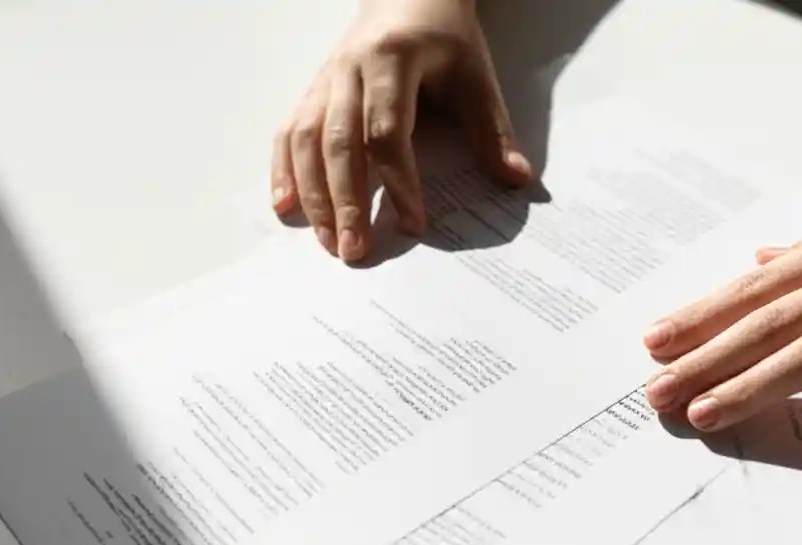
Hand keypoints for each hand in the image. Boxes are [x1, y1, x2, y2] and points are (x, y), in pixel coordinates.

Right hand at [270, 0, 531, 262]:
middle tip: (355, 251)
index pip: (387, 132)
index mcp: (392, 61)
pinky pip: (289, 132)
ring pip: (306, 140)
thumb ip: (492, 129)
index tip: (413, 223)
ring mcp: (326, 80)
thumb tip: (517, 178)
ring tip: (328, 242)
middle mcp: (350, 71)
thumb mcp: (475, 75)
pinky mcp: (313, 90)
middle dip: (345, 202)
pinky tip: (286, 208)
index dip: (399, 182)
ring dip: (314, 196)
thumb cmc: (444, 36)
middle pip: (339, 143)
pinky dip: (284, 171)